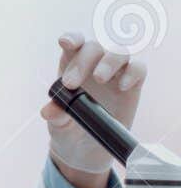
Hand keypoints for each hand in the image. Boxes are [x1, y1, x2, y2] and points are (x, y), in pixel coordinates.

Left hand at [41, 32, 145, 184]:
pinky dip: (132, 73)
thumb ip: (55, 115)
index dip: (71, 39)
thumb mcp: (58, 125)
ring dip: (109, 62)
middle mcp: (94, 64)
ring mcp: (115, 73)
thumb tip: (48, 111)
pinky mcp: (132, 85)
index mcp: (70, 66)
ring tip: (99, 78)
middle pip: (94, 47)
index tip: (65, 43)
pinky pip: (138, 69)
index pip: (74, 44)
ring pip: (119, 52)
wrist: (86, 149)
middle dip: (83, 61)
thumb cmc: (67, 129)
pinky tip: (122, 86)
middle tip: (71, 84)